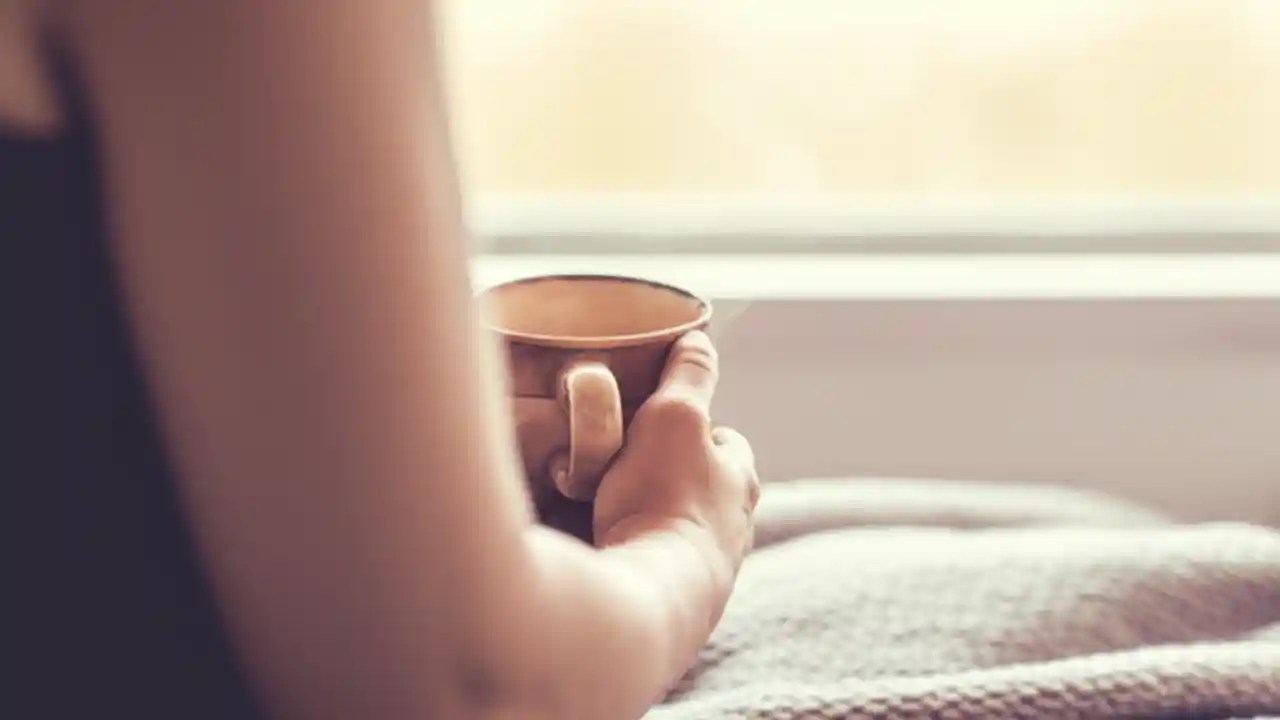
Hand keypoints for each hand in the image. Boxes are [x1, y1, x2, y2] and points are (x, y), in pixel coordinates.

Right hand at [592, 331, 760, 602]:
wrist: (647, 598)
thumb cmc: (666, 502)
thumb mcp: (676, 418)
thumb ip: (688, 377)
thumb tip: (700, 337)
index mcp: (741, 481)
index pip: (727, 441)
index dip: (697, 426)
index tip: (662, 420)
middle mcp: (734, 528)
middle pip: (703, 486)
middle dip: (672, 474)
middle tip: (626, 463)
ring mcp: (706, 569)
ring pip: (678, 527)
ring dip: (650, 514)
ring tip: (605, 505)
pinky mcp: (672, 600)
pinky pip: (652, 564)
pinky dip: (634, 551)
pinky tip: (604, 547)